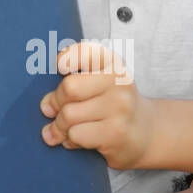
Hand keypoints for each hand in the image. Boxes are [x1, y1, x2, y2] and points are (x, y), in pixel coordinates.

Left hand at [39, 41, 154, 170]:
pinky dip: (69, 140)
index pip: (83, 52)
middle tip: (50, 110)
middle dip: (54, 102)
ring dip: (58, 126)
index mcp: (113, 63)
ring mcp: (120, 108)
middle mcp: (119, 82)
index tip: (60, 68)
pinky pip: (76, 135)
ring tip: (61, 129)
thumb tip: (46, 104)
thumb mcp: (99, 81)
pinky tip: (76, 140)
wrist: (147, 133)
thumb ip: (73, 78)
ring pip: (69, 115)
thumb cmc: (112, 104)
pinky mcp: (116, 133)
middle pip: (69, 88)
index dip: (66, 59)